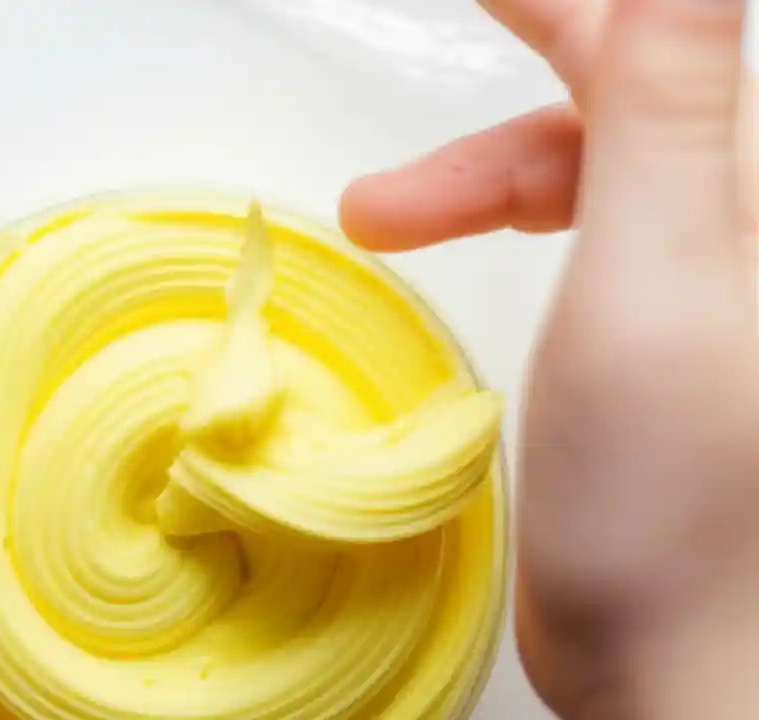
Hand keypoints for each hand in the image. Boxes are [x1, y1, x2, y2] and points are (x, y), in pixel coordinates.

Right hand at [342, 1, 755, 717]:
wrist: (678, 665)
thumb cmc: (677, 514)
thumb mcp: (660, 282)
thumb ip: (670, 107)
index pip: (665, 43)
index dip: (563, 8)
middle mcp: (748, 223)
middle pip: (622, 97)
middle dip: (495, 111)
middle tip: (406, 121)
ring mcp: (711, 276)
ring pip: (588, 165)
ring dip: (480, 177)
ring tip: (385, 217)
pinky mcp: (664, 326)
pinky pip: (583, 227)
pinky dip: (506, 222)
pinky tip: (459, 250)